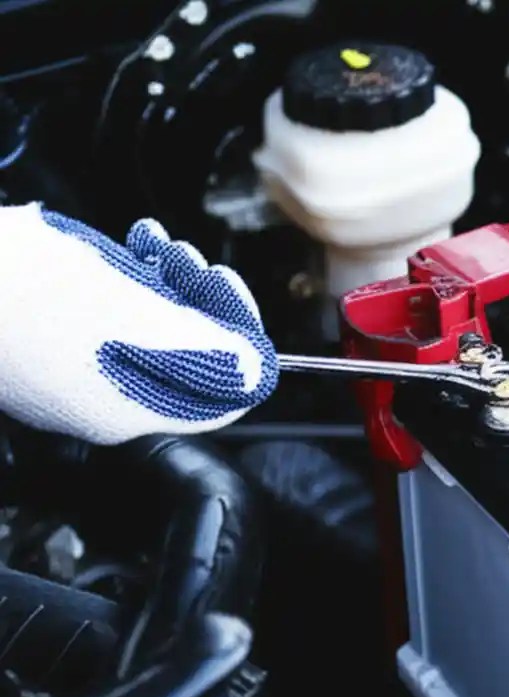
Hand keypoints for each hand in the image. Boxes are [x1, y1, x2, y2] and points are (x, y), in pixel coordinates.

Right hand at [0, 203, 277, 444]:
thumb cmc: (21, 291)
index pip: (221, 394)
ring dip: (168, 282)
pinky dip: (129, 278)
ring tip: (156, 246)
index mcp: (128, 409)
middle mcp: (101, 401)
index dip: (238, 340)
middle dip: (201, 301)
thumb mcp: (131, 313)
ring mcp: (70, 373)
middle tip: (187, 259)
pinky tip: (125, 247)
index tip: (228, 292)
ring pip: (151, 329)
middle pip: (188, 357)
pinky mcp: (47, 342)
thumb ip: (203, 346)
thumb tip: (255, 367)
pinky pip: (111, 315)